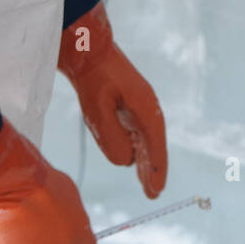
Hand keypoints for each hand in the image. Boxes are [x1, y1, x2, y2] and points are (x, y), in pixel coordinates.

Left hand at [58, 3, 166, 198]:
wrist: (88, 49)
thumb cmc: (93, 78)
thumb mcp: (98, 113)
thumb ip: (113, 141)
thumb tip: (126, 162)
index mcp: (146, 109)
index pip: (155, 147)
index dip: (156, 171)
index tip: (155, 191)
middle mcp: (148, 108)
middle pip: (153, 146)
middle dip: (153, 170)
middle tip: (152, 194)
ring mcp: (140, 105)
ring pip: (145, 140)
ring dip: (143, 160)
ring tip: (146, 183)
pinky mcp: (129, 103)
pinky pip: (136, 131)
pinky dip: (136, 147)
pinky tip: (132, 158)